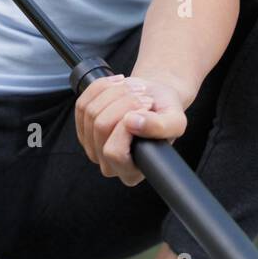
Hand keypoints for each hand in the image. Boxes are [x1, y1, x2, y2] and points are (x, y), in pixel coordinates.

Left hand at [74, 71, 193, 186]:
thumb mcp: (176, 121)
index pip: (115, 152)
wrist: (154, 98)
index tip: (146, 109)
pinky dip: (102, 87)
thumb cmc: (164, 113)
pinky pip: (83, 102)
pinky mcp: (81, 126)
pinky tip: (119, 86)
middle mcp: (107, 164)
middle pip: (101, 126)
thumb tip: (134, 123)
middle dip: (124, 102)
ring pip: (91, 112)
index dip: (126, 127)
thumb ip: (161, 127)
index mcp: (131, 172)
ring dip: (115, 92)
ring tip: (135, 90)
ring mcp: (91, 146)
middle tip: (145, 97)